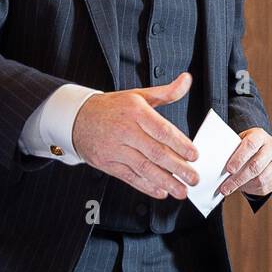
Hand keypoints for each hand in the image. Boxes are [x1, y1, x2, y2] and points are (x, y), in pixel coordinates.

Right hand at [72, 73, 199, 199]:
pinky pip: (129, 177)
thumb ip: (166, 92)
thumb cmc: (112, 107)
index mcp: (135, 111)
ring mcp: (115, 149)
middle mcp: (125, 130)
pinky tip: (160, 191)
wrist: (77, 118)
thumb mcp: (138, 95)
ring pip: (143, 167)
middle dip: (178, 168)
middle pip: (155, 152)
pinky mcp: (107, 163)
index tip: (194, 156)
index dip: (180, 144)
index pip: (162, 130)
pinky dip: (146, 186)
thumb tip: (186, 80)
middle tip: (193, 178)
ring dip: (165, 181)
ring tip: (181, 191)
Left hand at [220, 127, 271, 197]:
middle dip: (238, 179)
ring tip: (232, 188)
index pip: (251, 145)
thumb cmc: (245, 147)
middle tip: (225, 188)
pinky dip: (253, 190)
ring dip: (244, 186)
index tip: (228, 169)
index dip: (239, 158)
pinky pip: (267, 187)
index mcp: (260, 135)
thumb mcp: (237, 143)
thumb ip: (229, 151)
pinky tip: (245, 187)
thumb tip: (215, 166)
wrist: (262, 148)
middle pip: (256, 166)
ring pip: (261, 179)